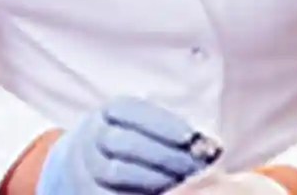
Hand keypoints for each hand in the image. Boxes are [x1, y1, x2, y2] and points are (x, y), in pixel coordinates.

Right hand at [36, 97, 210, 194]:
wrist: (86, 164)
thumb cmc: (132, 140)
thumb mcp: (143, 126)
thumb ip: (171, 131)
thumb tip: (210, 147)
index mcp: (109, 112)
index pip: (130, 110)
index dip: (161, 123)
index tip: (191, 137)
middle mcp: (94, 136)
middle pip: (125, 143)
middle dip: (165, 155)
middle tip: (196, 166)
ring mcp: (88, 167)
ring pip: (117, 172)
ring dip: (155, 179)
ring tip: (185, 184)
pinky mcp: (89, 192)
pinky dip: (140, 194)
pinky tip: (166, 193)